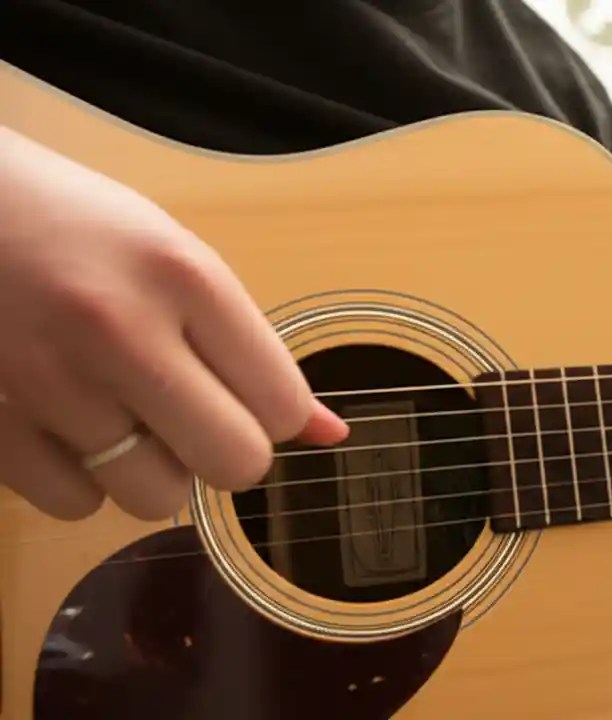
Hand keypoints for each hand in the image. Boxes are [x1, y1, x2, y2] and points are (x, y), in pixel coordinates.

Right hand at [0, 127, 347, 521]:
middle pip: (234, 463)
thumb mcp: (175, 259)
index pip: (282, 403)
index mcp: (184, 275)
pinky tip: (63, 424)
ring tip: (118, 412)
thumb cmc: (76, 230)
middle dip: (225, 453)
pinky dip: (80, 480)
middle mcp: (120, 329)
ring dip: (150, 470)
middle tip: (194, 420)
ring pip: (157, 497)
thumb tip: (332, 434)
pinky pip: (75, 504)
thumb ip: (252, 347)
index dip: (275, 415)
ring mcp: (47, 380)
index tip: (247, 397)